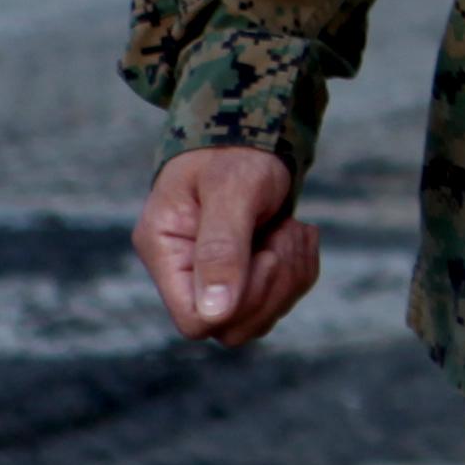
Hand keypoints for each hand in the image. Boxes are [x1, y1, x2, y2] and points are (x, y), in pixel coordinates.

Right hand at [133, 147, 323, 346]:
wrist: (250, 137)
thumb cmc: (234, 154)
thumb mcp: (231, 191)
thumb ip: (221, 249)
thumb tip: (214, 313)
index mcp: (164, 251)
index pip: (194, 321)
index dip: (239, 303)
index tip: (262, 254)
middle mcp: (185, 275)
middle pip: (233, 328)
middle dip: (273, 284)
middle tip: (282, 233)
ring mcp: (216, 281)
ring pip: (261, 318)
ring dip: (291, 272)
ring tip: (288, 227)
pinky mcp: (246, 280)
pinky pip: (282, 299)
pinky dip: (300, 267)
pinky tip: (294, 231)